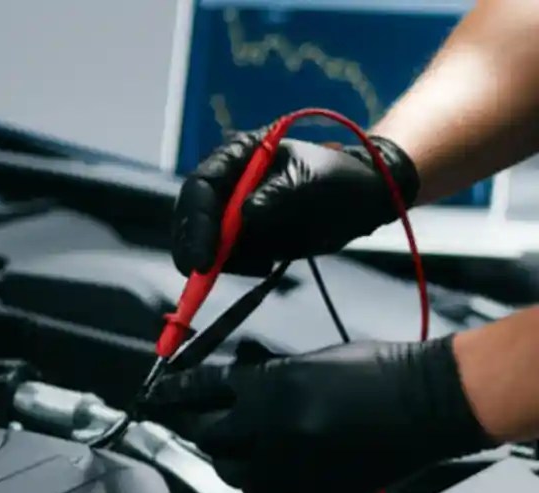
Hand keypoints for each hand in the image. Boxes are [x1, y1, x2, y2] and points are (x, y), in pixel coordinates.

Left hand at [142, 337, 492, 492]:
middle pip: (205, 434)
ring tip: (237, 446)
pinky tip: (268, 467)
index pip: (198, 389)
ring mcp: (287, 464)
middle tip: (195, 422)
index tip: (155, 397)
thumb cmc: (379, 371)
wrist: (429, 403)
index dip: (172, 393)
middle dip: (197, 426)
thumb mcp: (310, 360)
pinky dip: (259, 481)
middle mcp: (268, 427)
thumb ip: (265, 376)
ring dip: (227, 457)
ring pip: (228, 470)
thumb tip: (235, 384)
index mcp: (267, 385)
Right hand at [171, 132, 419, 276]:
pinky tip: (267, 265)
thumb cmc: (341, 177)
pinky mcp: (243, 236)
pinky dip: (238, 267)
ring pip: (204, 241)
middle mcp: (228, 183)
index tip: (204, 257)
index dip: (196, 222)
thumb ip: (278, 194)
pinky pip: (226, 258)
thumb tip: (246, 213)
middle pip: (190, 216)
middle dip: (194, 246)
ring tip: (263, 264)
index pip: (201, 187)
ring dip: (220, 261)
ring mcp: (232, 211)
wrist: (365, 199)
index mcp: (238, 155)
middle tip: (204, 273)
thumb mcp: (312, 181)